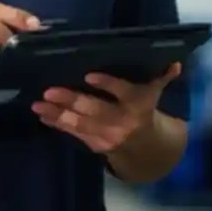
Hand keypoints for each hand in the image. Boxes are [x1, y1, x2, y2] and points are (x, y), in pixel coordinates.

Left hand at [32, 63, 181, 153]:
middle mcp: (123, 122)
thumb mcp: (154, 93)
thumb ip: (160, 77)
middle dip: (71, 100)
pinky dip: (57, 124)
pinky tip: (42, 115)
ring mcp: (108, 136)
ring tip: (38, 103)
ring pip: (80, 124)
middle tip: (49, 90)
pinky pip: (74, 134)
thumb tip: (174, 62)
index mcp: (139, 105)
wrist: (147, 147)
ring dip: (57, 114)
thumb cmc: (144, 108)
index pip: (123, 93)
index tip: (89, 76)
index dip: (108, 85)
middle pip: (95, 110)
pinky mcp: (96, 145)